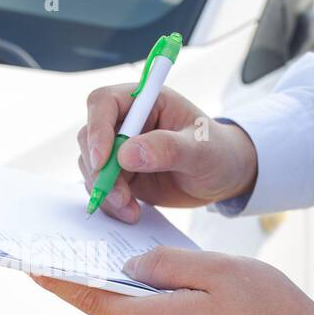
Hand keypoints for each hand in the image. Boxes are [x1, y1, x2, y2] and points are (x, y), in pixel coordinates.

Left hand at [32, 247, 313, 314]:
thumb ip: (166, 264)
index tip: (31, 267)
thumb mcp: (219, 270)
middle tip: (150, 260)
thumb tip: (132, 267)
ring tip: (204, 291)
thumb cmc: (272, 312)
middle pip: (125, 311)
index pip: (94, 299)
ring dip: (162, 306)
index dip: (60, 282)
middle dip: (131, 285)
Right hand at [78, 84, 257, 222]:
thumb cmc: (218, 153)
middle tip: (120, 196)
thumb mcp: (201, 150)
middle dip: (99, 170)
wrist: (223, 177)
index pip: (104, 102)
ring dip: (105, 191)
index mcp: (146, 101)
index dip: (97, 129)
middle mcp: (127, 121)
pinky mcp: (121, 174)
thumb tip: (127, 154)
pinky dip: (110, 203)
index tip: (103, 161)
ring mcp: (121, 148)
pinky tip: (132, 213)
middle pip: (90, 137)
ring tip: (130, 209)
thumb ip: (168, 149)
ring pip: (91, 166)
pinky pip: (101, 187)